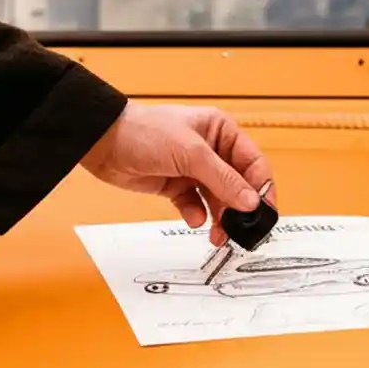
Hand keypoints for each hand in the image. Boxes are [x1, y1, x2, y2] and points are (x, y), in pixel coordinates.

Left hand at [80, 102, 274, 245]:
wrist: (104, 143)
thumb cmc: (145, 132)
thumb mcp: (190, 153)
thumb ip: (223, 179)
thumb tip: (250, 201)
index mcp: (221, 131)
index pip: (253, 162)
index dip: (262, 187)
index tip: (264, 212)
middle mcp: (211, 150)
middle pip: (238, 185)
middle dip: (240, 208)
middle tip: (241, 230)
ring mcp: (193, 169)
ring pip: (218, 199)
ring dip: (221, 218)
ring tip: (219, 235)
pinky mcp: (177, 186)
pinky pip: (196, 206)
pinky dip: (197, 215)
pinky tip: (194, 219)